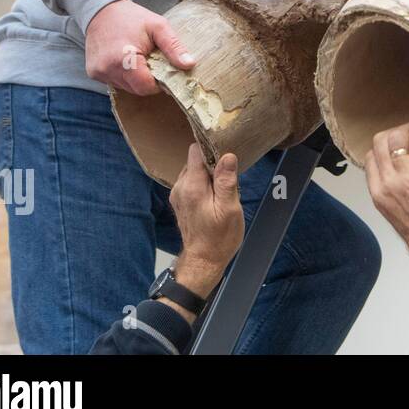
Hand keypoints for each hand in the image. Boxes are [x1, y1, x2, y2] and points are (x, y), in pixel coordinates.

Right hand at [85, 0, 195, 94]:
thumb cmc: (132, 17)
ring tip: (138, 57)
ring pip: (126, 87)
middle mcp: (107, 69)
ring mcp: (98, 72)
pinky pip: (116, 82)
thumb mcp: (158, 26)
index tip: (164, 68)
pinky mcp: (93, 73)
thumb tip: (189, 65)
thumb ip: (174, 47)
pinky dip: (125, 75)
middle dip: (149, 79)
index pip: (146, 87)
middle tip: (152, 59)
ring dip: (136, 78)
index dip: (159, 82)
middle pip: (137, 89)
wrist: (102, 9)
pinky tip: (126, 59)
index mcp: (123, 59)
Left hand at [169, 144, 242, 298]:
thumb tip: (228, 156)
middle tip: (230, 174)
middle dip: (212, 162)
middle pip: (195, 160)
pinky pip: (191, 182)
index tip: (227, 151)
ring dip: (208, 173)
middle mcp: (180, 187)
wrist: (203, 261)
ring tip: (224, 185)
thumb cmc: (220, 237)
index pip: (195, 151)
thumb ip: (227, 181)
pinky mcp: (180, 201)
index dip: (211, 147)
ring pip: (193, 171)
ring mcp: (178, 195)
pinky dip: (203, 182)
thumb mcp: (229, 209)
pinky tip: (215, 194)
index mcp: (192, 186)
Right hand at [363, 123, 408, 299]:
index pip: (369, 157)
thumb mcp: (397, 213)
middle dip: (394, 132)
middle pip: (379, 141)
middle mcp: (388, 183)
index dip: (383, 147)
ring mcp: (406, 175)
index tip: (397, 145)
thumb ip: (394, 192)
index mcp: (379, 194)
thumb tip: (404, 171)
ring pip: (397, 136)